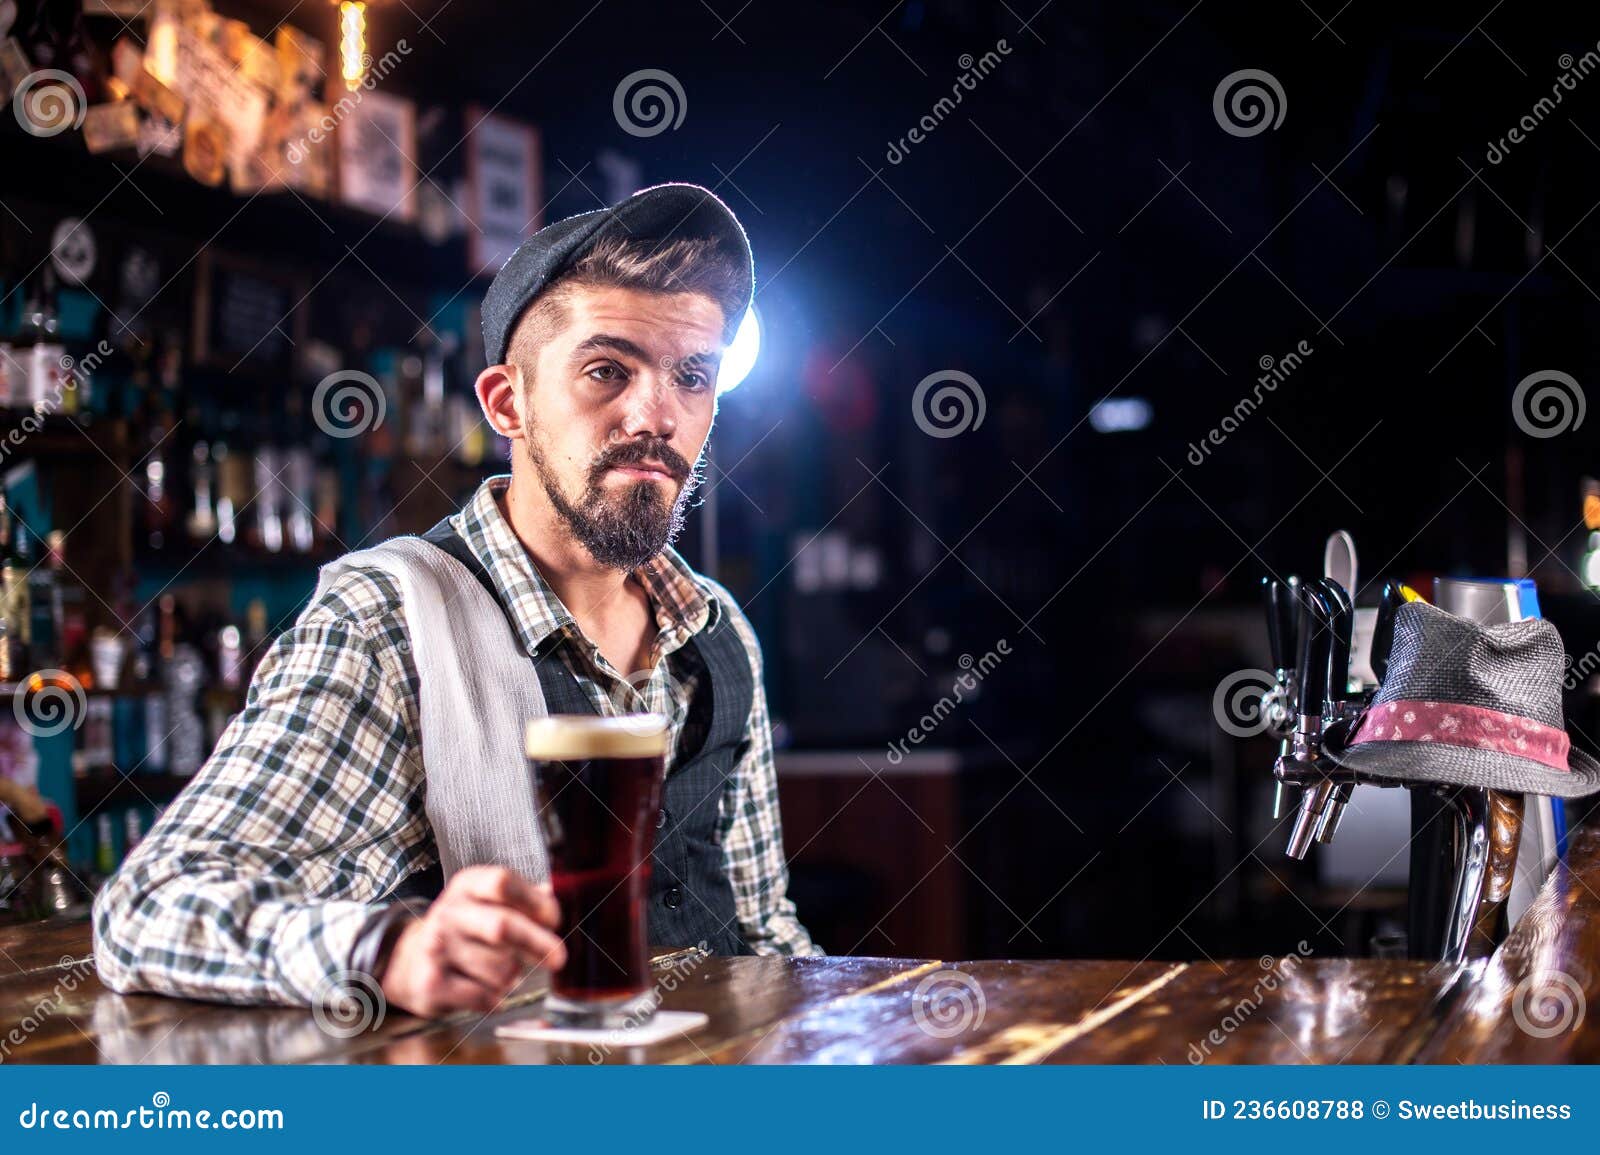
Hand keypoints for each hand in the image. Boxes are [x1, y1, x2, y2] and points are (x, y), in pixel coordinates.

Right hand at [378, 866, 565, 1016]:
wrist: (410, 962)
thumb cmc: (464, 929)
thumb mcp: (488, 903)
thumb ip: (521, 899)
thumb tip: (550, 898)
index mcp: (467, 886)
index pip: (501, 882)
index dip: (534, 901)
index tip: (553, 919)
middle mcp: (448, 912)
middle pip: (502, 926)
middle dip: (537, 944)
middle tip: (559, 958)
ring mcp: (437, 948)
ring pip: (499, 968)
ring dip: (512, 976)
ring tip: (501, 971)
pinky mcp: (432, 983)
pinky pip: (485, 996)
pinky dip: (496, 998)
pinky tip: (485, 990)